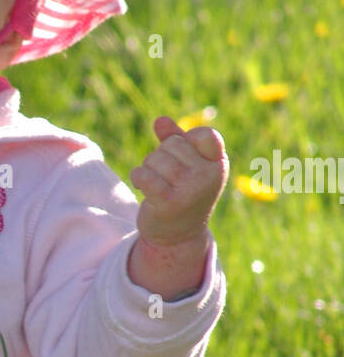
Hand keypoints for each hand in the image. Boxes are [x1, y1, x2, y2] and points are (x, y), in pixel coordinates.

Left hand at [130, 115, 228, 246]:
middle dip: (161, 155)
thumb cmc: (182, 192)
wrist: (178, 235)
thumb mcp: (185, 164)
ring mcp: (191, 190)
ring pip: (155, 159)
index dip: (186, 140)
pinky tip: (143, 186)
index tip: (184, 158)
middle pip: (173, 144)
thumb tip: (161, 121)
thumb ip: (175, 139)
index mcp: (218, 163)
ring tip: (155, 183)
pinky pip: (144, 175)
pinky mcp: (170, 202)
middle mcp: (208, 176)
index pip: (205, 134)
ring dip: (147, 168)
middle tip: (165, 176)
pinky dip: (138, 177)